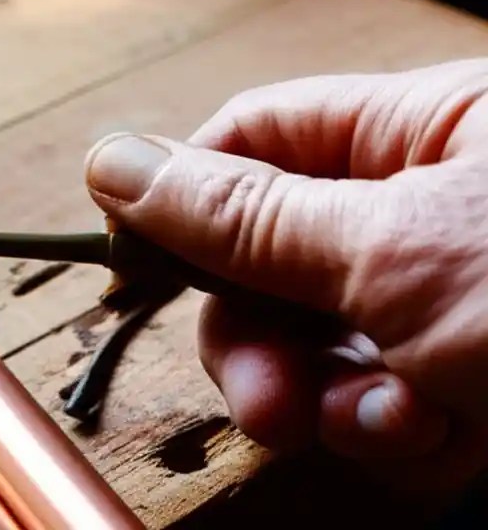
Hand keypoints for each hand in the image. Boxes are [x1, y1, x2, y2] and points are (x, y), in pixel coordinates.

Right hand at [83, 60, 487, 499]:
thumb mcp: (394, 249)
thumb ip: (245, 215)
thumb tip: (113, 164)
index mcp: (420, 128)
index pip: (255, 141)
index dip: (186, 200)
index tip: (134, 265)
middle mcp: (428, 207)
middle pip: (272, 265)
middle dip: (265, 347)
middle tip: (270, 398)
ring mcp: (451, 299)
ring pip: (322, 352)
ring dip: (339, 406)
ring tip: (398, 421)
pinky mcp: (474, 380)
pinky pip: (384, 409)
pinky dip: (403, 439)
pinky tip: (451, 437)